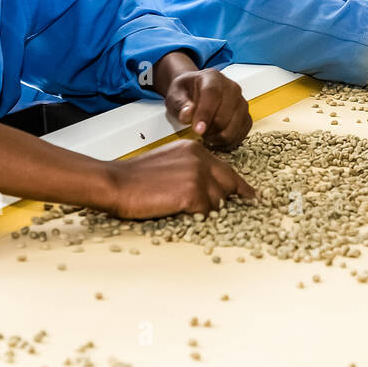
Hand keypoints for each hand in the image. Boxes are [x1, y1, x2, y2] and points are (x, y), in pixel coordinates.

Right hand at [106, 139, 254, 218]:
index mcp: (196, 149)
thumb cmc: (136, 177)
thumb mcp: (170, 161)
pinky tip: (182, 213)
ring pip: (218, 201)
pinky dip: (198, 217)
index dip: (238, 185)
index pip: (225, 169)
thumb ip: (193, 169)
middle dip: (233, 199)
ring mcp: (198, 176)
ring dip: (208, 211)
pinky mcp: (192, 194)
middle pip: (229, 184)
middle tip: (243, 209)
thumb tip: (212, 189)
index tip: (251, 195)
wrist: (117, 182)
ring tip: (188, 211)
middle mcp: (201, 159)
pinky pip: (206, 212)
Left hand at [163, 68, 251, 149]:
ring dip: (218, 137)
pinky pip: (241, 133)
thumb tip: (187, 115)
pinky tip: (216, 138)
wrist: (196, 91)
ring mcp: (241, 102)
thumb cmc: (186, 93)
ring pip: (233, 128)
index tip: (197, 130)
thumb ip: (181, 105)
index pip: (212, 94)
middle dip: (209, 130)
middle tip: (198, 131)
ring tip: (206, 134)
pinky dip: (228, 141)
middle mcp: (232, 88)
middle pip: (224, 115)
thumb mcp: (176, 95)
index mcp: (212, 78)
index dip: (205, 114)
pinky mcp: (246, 115)